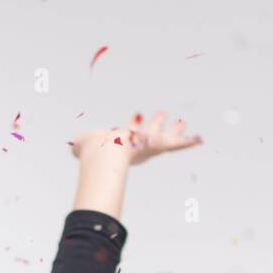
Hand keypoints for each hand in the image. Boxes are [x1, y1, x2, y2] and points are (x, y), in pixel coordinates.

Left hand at [71, 111, 200, 164]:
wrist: (104, 155)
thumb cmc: (91, 152)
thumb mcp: (83, 144)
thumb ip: (79, 145)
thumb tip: (73, 148)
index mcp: (122, 146)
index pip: (131, 135)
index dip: (134, 127)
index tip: (137, 117)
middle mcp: (136, 148)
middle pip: (150, 137)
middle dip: (156, 127)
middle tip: (163, 120)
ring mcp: (148, 148)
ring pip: (164, 139)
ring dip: (173, 132)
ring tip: (182, 124)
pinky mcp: (157, 146)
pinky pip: (176, 145)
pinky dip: (188, 143)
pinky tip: (199, 140)